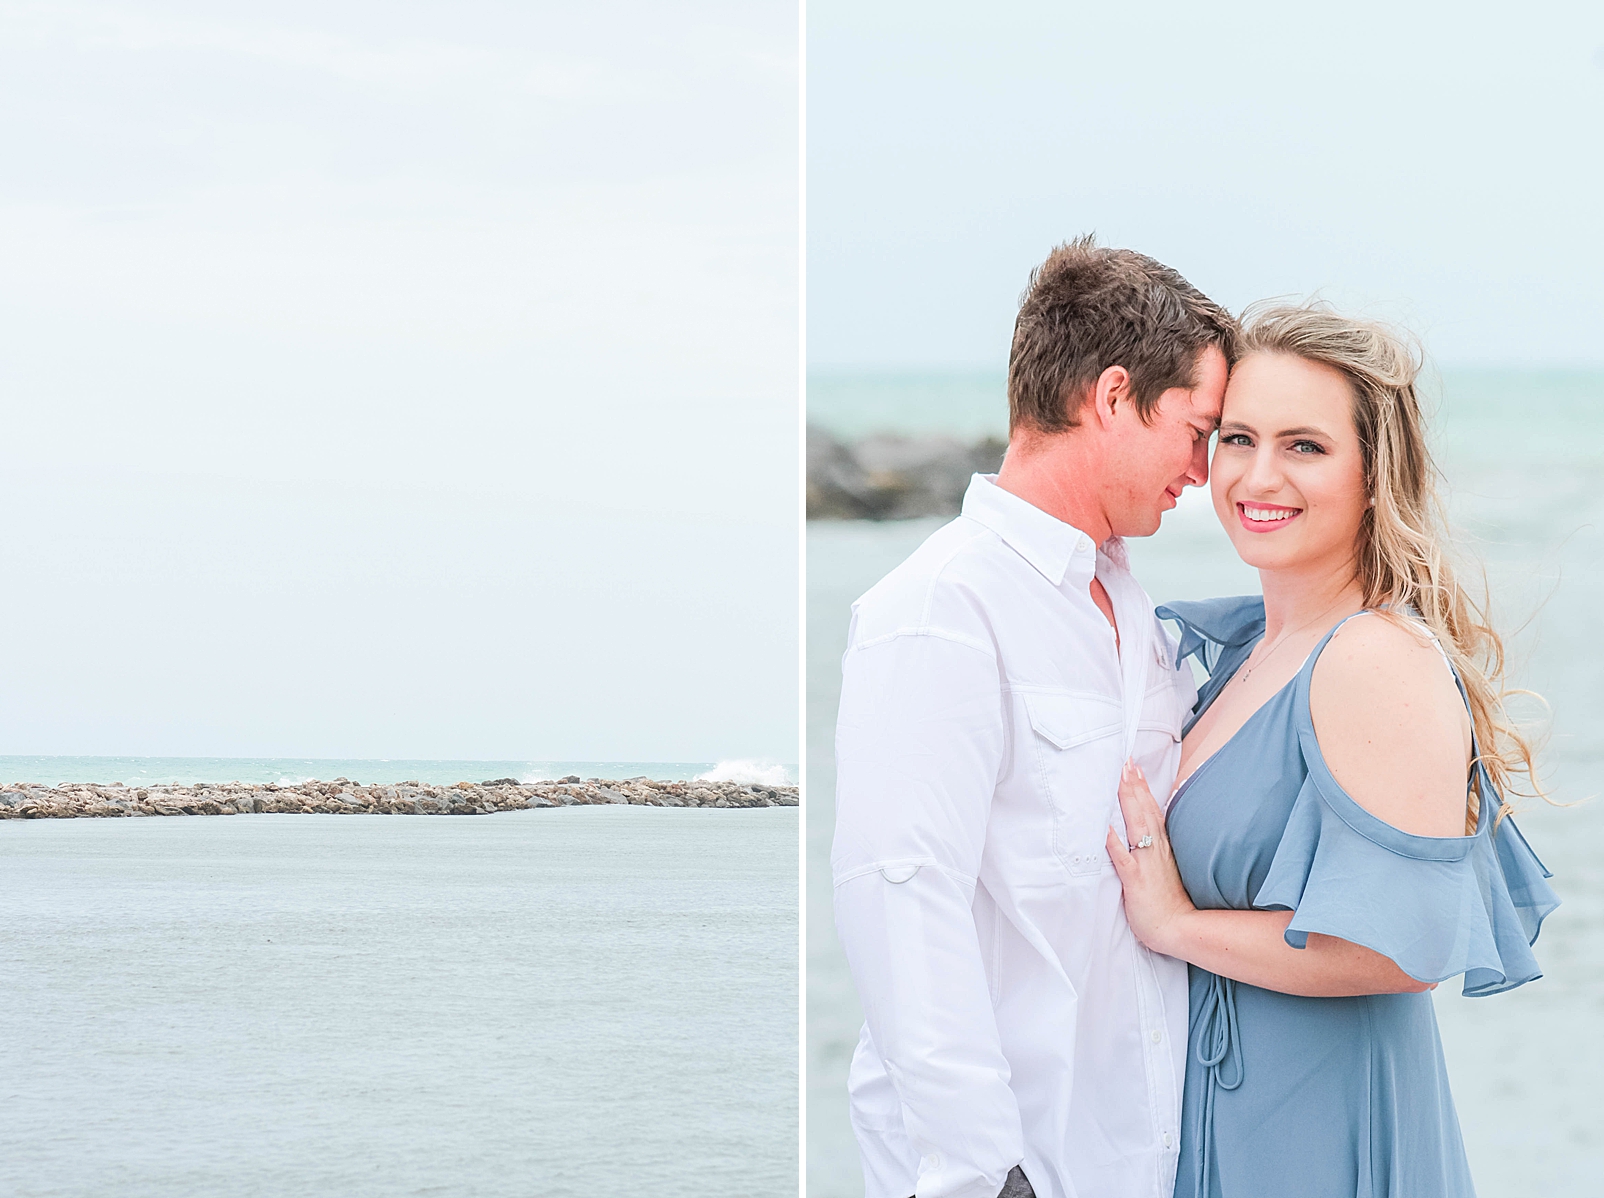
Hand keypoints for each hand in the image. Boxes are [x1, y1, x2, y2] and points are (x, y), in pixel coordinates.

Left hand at [1107, 759, 1194, 956]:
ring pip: (1136, 825)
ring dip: (1127, 799)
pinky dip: (1112, 840)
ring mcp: (1146, 862)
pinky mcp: (1135, 879)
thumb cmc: (1169, 903)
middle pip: (1144, 810)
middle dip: (1133, 784)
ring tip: (1119, 777)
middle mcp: (1155, 850)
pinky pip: (1121, 856)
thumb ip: (1157, 849)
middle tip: (1124, 759)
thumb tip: (1149, 832)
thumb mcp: (1166, 870)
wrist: (1180, 929)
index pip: (1152, 811)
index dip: (1141, 787)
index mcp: (1161, 847)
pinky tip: (1103, 824)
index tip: (1133, 765)